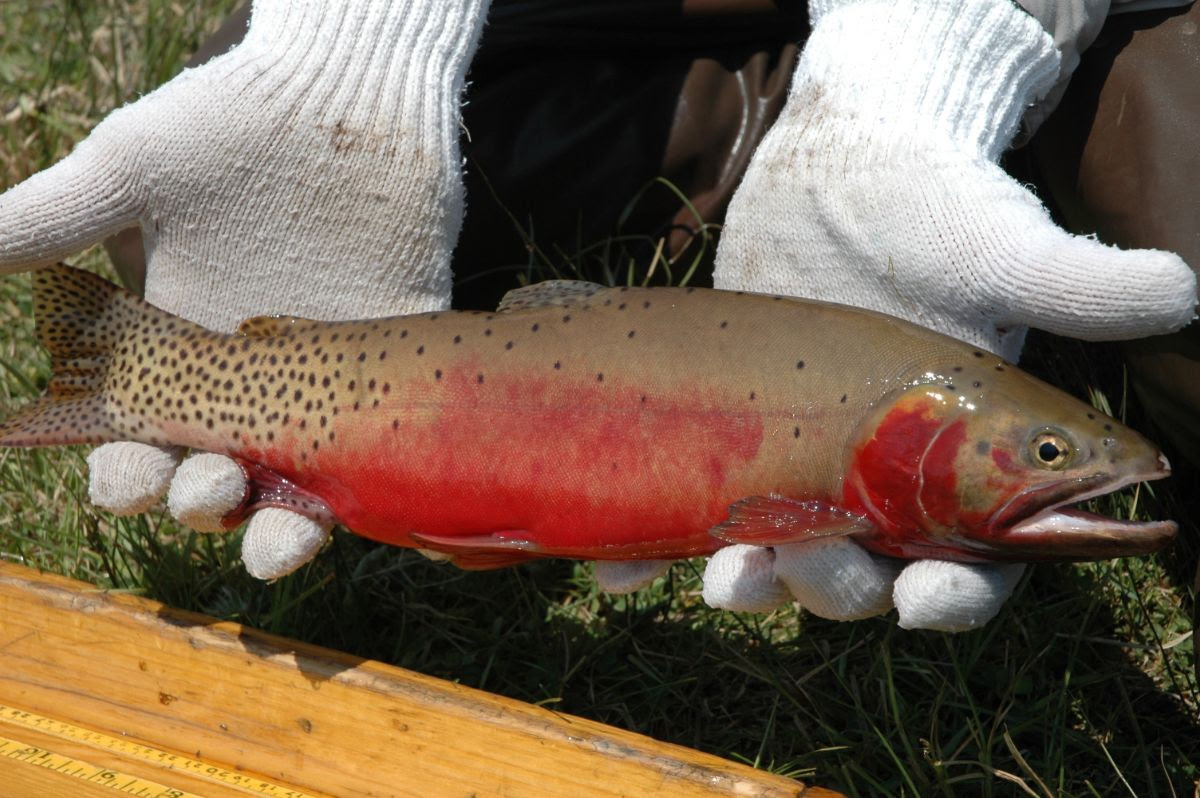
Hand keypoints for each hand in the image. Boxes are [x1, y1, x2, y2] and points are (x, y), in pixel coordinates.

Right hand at [0, 0, 489, 577]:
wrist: (338, 90)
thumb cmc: (225, 123)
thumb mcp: (130, 172)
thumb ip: (47, 223)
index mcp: (178, 356)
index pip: (143, 444)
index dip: (129, 476)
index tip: (126, 480)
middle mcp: (251, 383)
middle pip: (221, 476)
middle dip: (205, 499)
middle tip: (208, 487)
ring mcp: (328, 379)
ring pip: (305, 483)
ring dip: (285, 524)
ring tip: (279, 544)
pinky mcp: (398, 361)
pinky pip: (392, 435)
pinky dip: (380, 476)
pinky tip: (367, 503)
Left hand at [705, 0, 1196, 629]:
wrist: (844, 172)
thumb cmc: (934, 209)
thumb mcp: (997, 245)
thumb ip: (1072, 281)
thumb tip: (1177, 289)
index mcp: (969, 462)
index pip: (981, 560)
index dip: (959, 595)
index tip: (922, 598)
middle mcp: (888, 481)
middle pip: (874, 576)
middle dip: (842, 587)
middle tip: (811, 560)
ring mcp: (807, 468)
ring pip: (785, 563)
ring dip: (755, 584)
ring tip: (725, 576)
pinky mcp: (738, 444)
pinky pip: (701, 515)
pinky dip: (658, 549)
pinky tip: (620, 566)